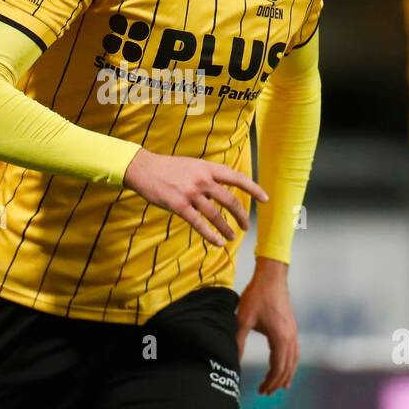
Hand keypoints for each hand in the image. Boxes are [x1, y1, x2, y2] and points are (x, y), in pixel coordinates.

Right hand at [122, 148, 267, 245]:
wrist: (143, 168)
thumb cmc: (168, 168)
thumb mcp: (192, 165)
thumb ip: (208, 176)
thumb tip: (223, 191)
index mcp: (207, 167)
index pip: (237, 178)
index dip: (254, 188)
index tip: (265, 199)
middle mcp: (202, 179)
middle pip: (230, 200)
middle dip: (241, 215)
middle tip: (246, 226)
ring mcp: (191, 193)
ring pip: (216, 215)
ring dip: (226, 228)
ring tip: (232, 236)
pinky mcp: (179, 205)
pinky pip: (199, 224)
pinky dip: (210, 235)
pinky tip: (218, 242)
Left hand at [236, 257, 297, 394]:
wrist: (271, 276)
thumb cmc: (256, 296)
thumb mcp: (242, 319)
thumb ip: (238, 341)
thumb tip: (234, 360)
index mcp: (279, 338)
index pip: (277, 368)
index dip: (270, 381)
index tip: (261, 390)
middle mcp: (290, 337)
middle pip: (287, 367)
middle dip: (277, 382)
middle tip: (266, 392)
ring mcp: (293, 331)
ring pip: (293, 360)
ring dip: (286, 374)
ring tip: (281, 387)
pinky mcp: (292, 326)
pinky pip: (295, 351)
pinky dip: (291, 363)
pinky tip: (287, 366)